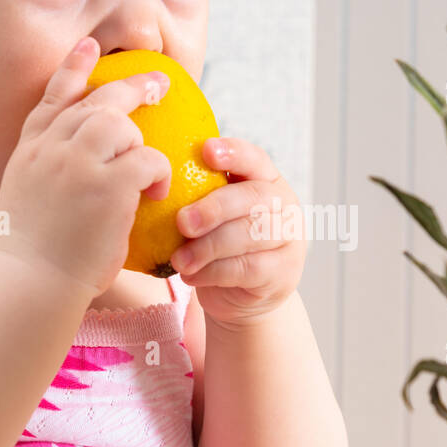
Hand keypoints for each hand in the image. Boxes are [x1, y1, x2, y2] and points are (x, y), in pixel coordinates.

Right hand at [0, 36, 171, 300]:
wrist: (29, 284)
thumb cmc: (31, 260)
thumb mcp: (26, 205)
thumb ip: (48, 178)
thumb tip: (76, 175)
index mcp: (29, 153)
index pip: (52, 99)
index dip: (73, 70)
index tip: (89, 47)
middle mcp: (49, 149)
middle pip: (95, 101)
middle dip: (131, 87)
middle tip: (159, 83)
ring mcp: (76, 163)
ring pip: (120, 123)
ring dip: (140, 141)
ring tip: (150, 167)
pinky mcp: (107, 184)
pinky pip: (146, 158)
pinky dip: (158, 173)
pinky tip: (156, 193)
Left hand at [169, 137, 305, 328]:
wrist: (242, 295)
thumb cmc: (222, 245)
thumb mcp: (215, 215)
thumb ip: (201, 193)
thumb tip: (157, 175)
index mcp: (267, 180)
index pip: (255, 159)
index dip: (233, 153)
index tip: (206, 151)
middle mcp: (285, 205)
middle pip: (254, 198)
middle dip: (214, 208)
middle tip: (182, 222)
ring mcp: (289, 240)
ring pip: (250, 236)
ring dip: (208, 248)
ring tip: (179, 260)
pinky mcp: (282, 273)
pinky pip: (246, 269)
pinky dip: (213, 272)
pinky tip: (192, 276)